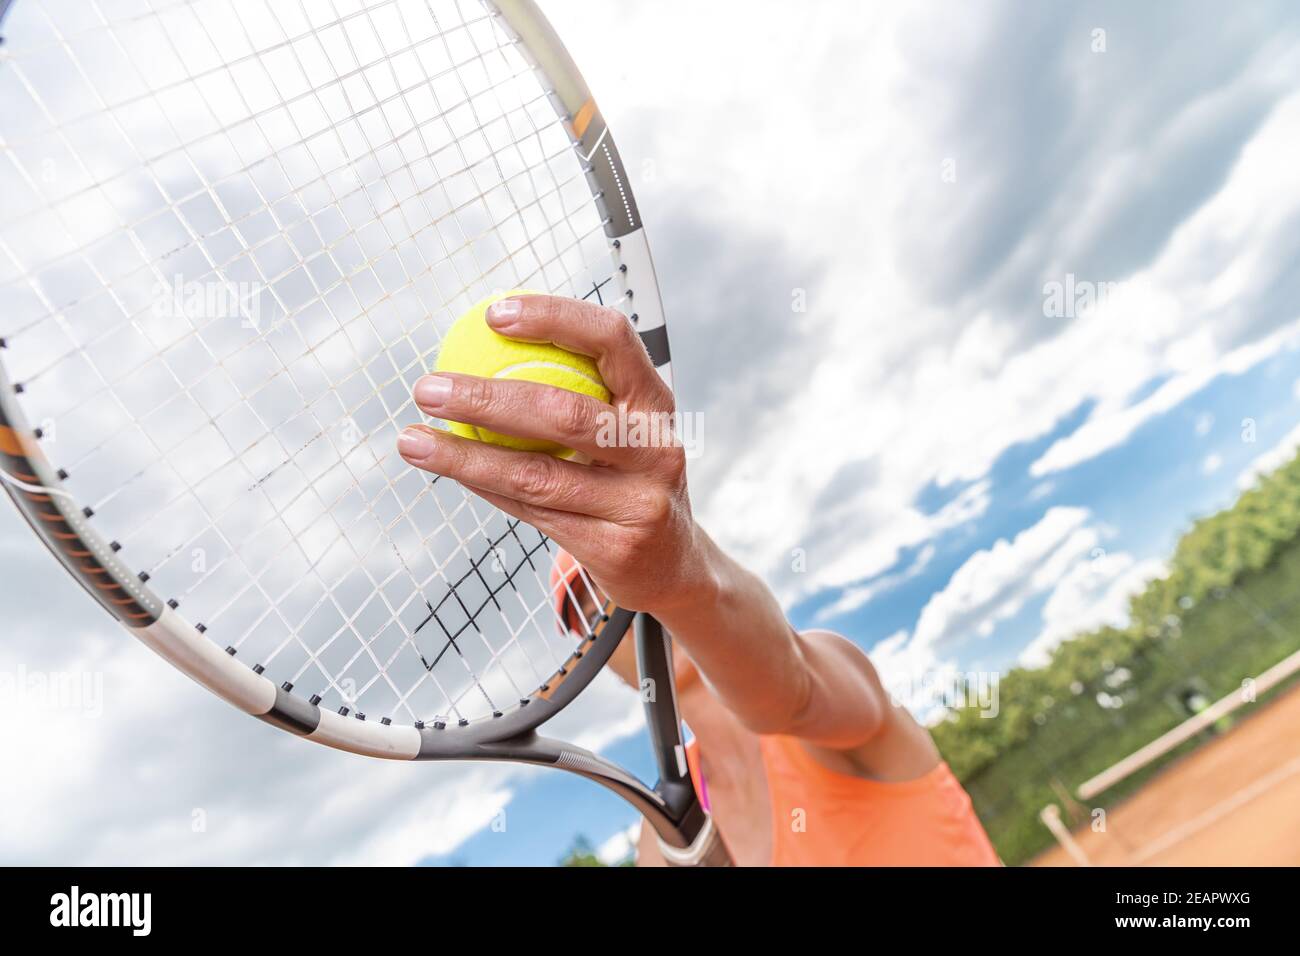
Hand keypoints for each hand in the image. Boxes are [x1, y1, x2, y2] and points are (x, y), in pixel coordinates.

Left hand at [397, 295, 710, 613]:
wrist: (673, 565)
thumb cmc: (628, 480)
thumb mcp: (622, 428)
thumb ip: (576, 391)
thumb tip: (483, 342)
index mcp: (656, 402)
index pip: (611, 339)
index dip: (554, 317)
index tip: (493, 315)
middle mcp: (657, 448)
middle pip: (566, 412)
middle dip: (487, 397)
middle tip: (430, 389)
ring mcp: (640, 503)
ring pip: (537, 474)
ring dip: (464, 456)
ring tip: (413, 440)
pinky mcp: (616, 549)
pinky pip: (533, 513)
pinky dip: (484, 488)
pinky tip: (448, 471)